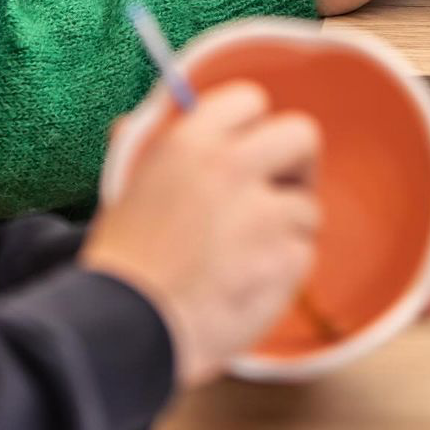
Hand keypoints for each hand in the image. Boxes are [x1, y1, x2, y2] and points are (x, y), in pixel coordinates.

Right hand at [80, 82, 320, 387]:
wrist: (124, 331)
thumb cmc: (123, 260)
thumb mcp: (128, 184)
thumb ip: (155, 145)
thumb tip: (157, 109)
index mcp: (192, 140)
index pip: (250, 99)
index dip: (252, 125)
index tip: (248, 147)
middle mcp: (233, 166)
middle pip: (302, 136)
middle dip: (295, 164)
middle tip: (277, 191)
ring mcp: (264, 214)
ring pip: (306, 207)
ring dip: (285, 229)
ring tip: (244, 256)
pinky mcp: (284, 260)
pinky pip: (303, 254)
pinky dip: (284, 269)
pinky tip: (248, 283)